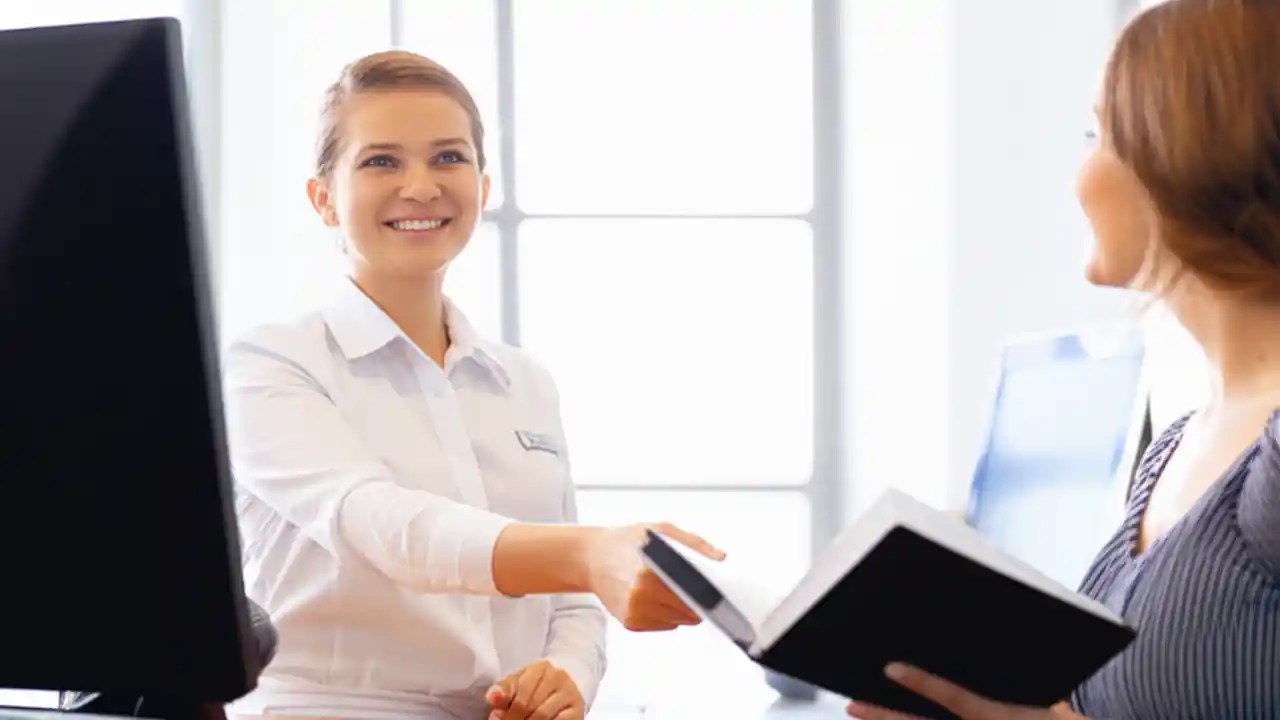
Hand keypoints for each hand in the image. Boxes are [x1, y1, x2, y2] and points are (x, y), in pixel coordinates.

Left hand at [485, 659, 582, 719]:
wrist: (568, 686)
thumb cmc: (537, 687)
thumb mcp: (519, 683)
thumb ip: (504, 691)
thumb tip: (492, 699)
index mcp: (540, 668)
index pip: (520, 689)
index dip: (505, 707)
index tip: (494, 717)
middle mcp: (558, 677)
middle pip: (529, 704)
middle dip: (513, 718)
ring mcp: (569, 694)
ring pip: (542, 715)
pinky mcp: (577, 710)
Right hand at [583, 522, 724, 630]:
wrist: (591, 557)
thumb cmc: (624, 542)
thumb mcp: (660, 531)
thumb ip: (693, 544)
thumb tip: (720, 558)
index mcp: (648, 572)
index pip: (692, 594)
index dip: (708, 595)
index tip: (717, 594)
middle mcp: (639, 596)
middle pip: (688, 611)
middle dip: (696, 601)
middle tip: (690, 583)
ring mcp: (634, 612)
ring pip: (677, 621)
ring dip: (681, 608)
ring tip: (667, 586)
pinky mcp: (630, 623)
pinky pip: (663, 625)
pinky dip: (666, 614)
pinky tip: (655, 596)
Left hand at [846, 663, 1087, 719]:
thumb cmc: (1053, 719)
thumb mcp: (1041, 701)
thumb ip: (1013, 681)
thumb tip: (985, 644)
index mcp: (997, 716)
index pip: (954, 698)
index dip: (922, 684)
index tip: (891, 668)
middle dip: (884, 717)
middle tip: (852, 704)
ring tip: (858, 710)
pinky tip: (887, 715)